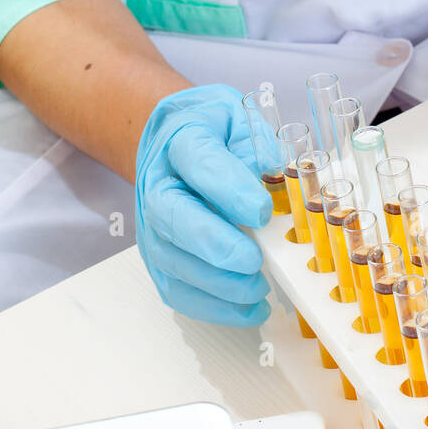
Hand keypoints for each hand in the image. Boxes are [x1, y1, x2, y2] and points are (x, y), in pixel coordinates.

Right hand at [135, 84, 272, 325]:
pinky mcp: (158, 256)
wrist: (176, 138)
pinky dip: (211, 307)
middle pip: (173, 216)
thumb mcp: (241, 119)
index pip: (198, 161)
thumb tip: (275, 174)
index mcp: (182, 139)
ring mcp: (152, 223)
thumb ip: (257, 145)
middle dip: (215, 244)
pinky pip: (176, 289)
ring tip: (257, 288)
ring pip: (172, 260)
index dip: (228, 188)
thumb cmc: (216, 131)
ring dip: (216, 283)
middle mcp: (157, 182)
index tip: (262, 211)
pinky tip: (247, 309)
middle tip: (254, 260)